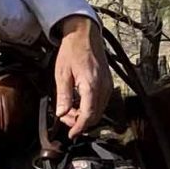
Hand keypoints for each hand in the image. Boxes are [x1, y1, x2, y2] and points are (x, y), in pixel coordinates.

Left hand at [51, 15, 111, 136]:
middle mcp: (104, 87)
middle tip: (65, 118)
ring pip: (99, 111)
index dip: (79, 127)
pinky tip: (79, 103)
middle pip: (95, 116)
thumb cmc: (72, 50)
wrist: (84, 34)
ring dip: (85, 115)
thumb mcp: (62, 73)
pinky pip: (102, 102)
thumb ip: (63, 96)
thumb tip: (61, 114)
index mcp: (91, 85)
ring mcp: (108, 85)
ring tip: (70, 110)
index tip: (71, 134)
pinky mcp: (108, 83)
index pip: (88, 115)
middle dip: (80, 122)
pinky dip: (91, 108)